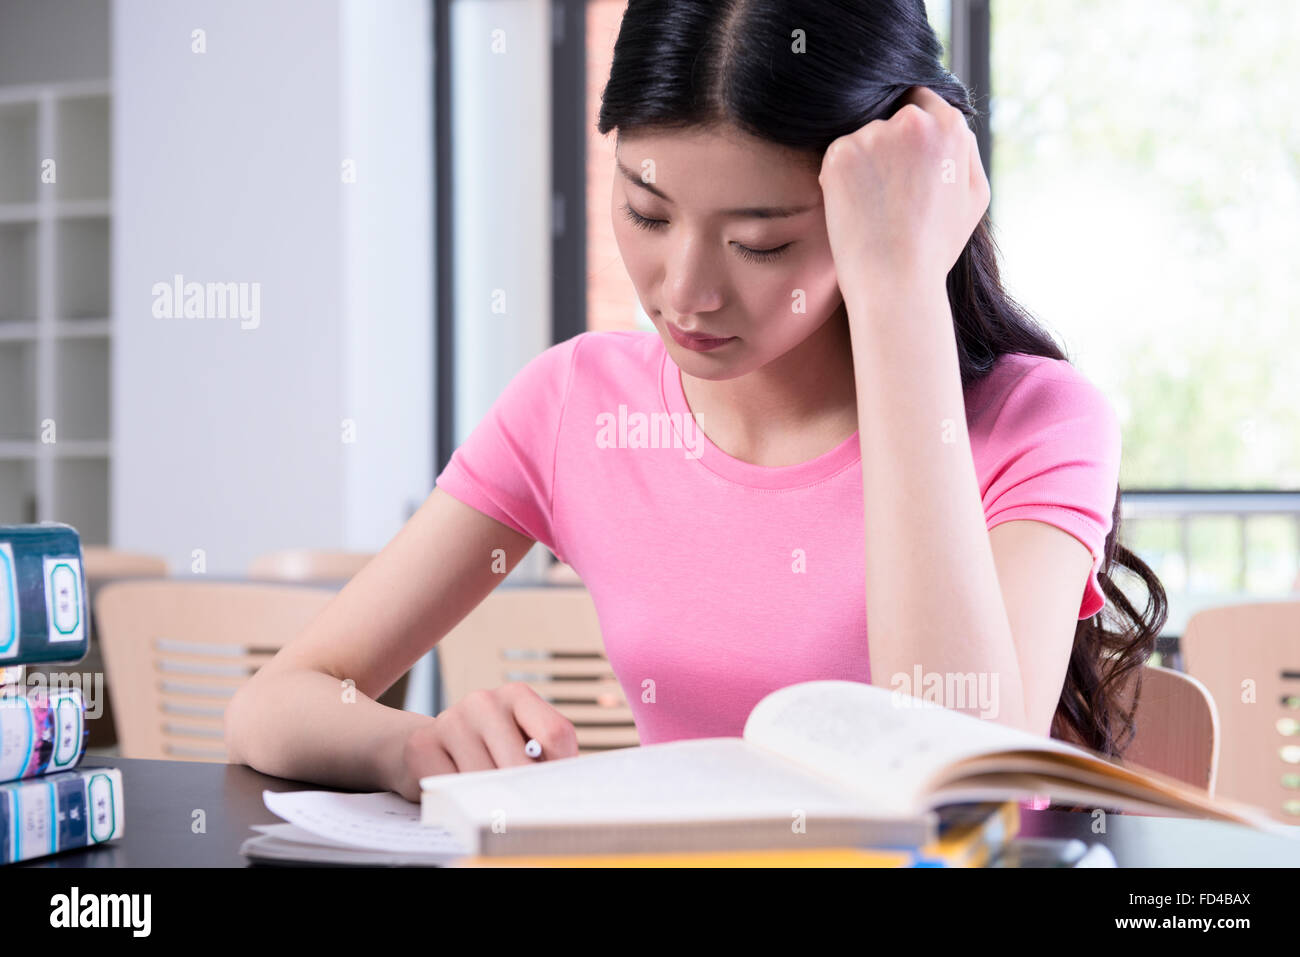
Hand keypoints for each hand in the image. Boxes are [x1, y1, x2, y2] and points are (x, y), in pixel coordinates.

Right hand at [390, 683, 578, 800]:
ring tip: (493, 806)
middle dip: (524, 794)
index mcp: (517, 695)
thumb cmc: (490, 751)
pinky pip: (452, 790)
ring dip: (492, 802)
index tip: (555, 792)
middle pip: (519, 764)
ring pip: (485, 780)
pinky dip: (461, 804)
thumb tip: (560, 791)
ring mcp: (450, 720)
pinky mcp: (422, 745)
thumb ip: (544, 759)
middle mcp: (483, 701)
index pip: (555, 733)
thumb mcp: (522, 744)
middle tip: (527, 816)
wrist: (433, 746)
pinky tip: (462, 799)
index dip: (559, 770)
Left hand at [818, 86, 989, 290]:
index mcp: (951, 127)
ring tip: (874, 207)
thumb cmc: (935, 247)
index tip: (902, 155)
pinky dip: (840, 177)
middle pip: (890, 116)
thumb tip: (948, 121)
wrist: (895, 281)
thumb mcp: (974, 196)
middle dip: (887, 145)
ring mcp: (874, 135)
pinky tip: (855, 208)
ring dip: (863, 162)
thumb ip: (964, 150)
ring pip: (862, 137)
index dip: (909, 130)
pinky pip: (838, 156)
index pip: (922, 101)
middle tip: (889, 192)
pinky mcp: (840, 153)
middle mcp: (913, 122)